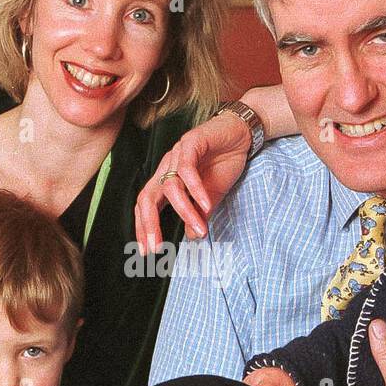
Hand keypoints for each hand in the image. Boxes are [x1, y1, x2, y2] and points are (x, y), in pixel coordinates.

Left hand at [134, 110, 249, 252]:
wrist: (241, 134)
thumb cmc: (223, 163)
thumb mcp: (211, 196)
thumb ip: (199, 214)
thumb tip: (193, 236)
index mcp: (166, 180)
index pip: (146, 206)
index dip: (143, 228)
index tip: (147, 251)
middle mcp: (166, 168)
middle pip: (147, 197)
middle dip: (149, 224)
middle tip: (155, 247)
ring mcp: (176, 154)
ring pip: (170, 186)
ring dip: (184, 211)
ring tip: (200, 228)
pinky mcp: (191, 142)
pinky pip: (187, 169)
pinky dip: (196, 188)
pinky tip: (205, 204)